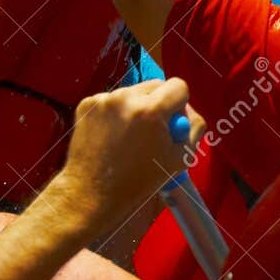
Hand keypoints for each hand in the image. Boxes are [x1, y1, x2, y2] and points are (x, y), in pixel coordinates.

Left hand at [53, 80, 205, 238]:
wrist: (92, 193)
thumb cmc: (138, 181)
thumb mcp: (179, 159)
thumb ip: (192, 130)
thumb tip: (189, 114)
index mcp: (151, 111)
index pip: (178, 86)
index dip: (181, 104)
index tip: (176, 119)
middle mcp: (126, 98)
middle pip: (156, 85)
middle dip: (160, 103)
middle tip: (157, 128)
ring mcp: (103, 99)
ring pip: (133, 93)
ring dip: (138, 108)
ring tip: (131, 137)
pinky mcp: (87, 104)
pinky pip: (112, 101)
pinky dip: (116, 114)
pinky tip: (113, 136)